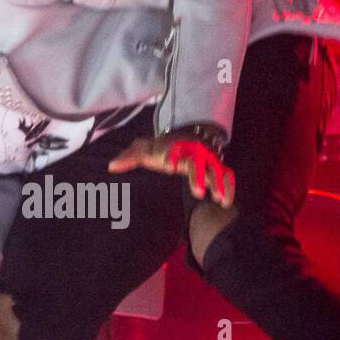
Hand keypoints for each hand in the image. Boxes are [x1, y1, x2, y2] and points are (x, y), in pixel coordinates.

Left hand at [107, 129, 234, 207]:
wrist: (186, 136)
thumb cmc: (162, 148)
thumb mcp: (145, 149)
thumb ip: (129, 158)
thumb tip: (111, 166)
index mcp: (176, 146)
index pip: (175, 150)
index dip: (173, 157)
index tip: (169, 167)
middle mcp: (194, 151)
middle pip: (199, 161)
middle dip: (199, 175)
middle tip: (197, 192)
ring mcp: (208, 159)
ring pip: (216, 169)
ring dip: (218, 183)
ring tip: (219, 200)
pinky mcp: (217, 166)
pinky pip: (226, 175)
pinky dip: (228, 187)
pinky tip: (226, 204)